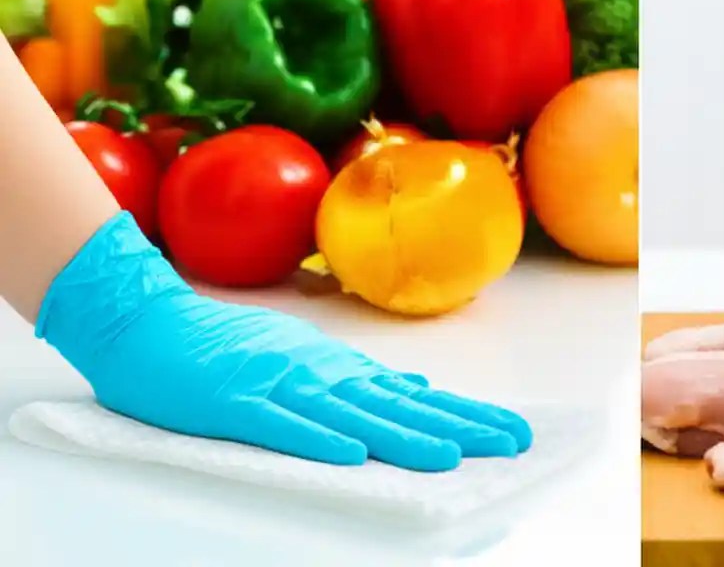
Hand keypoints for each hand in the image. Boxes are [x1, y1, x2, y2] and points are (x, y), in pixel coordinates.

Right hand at [35, 211, 530, 470]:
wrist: (150, 323)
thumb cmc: (228, 348)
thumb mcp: (308, 358)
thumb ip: (363, 378)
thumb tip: (420, 385)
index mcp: (340, 369)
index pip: (416, 396)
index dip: (466, 414)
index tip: (515, 431)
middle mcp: (322, 374)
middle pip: (399, 405)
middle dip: (457, 426)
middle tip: (511, 443)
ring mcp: (279, 384)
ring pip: (350, 414)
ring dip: (399, 436)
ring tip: (447, 457)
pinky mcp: (235, 402)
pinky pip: (278, 424)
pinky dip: (313, 439)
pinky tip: (348, 456)